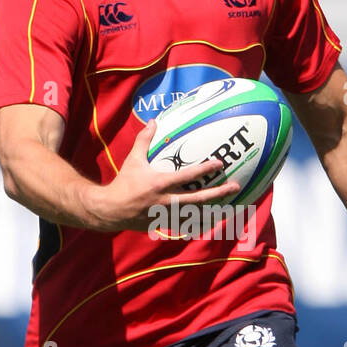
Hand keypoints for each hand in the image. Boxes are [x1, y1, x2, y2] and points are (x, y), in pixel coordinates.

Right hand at [86, 118, 241, 232]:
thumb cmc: (123, 183)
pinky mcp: (164, 224)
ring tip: (231, 208)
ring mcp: (167, 215)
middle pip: (199, 199)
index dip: (205, 169)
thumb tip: (153, 121)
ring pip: (196, 216)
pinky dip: (200, 224)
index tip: (220, 163)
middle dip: (219, 193)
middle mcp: (167, 201)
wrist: (111, 210)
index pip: (188, 175)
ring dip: (215, 212)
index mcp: (161, 183)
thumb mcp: (133, 160)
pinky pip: (186, 225)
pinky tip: (213, 222)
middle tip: (235, 187)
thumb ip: (144, 140)